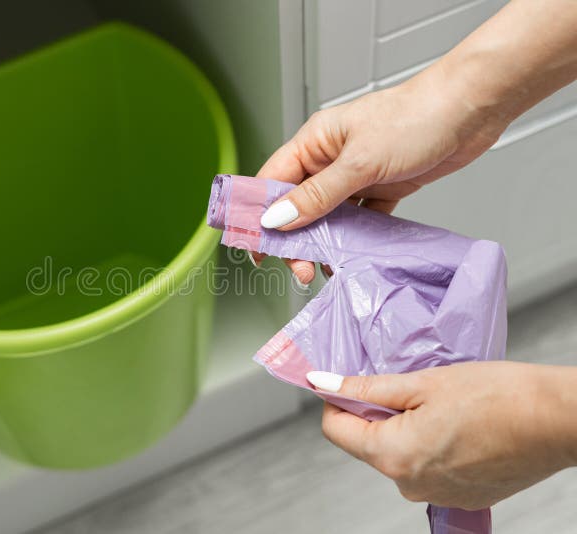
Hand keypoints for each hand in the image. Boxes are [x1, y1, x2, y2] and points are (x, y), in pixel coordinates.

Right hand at [252, 0, 576, 283]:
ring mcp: (356, 175)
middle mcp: (330, 159)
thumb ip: (317, 195)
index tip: (257, 248)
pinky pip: (359, 220)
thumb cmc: (416, 118)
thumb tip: (277, 219)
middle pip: (297, 205)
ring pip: (328, 216)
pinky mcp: (382, 188)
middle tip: (300, 268)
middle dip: (295, 239)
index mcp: (314, 143)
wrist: (472, 109)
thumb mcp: (359, 162)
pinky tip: (353, 257)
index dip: (259, 216)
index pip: (271, 182)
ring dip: (324, 243)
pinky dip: (355, 240)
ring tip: (325, 267)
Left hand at [308, 362, 576, 509]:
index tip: (349, 381)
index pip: (335, 431)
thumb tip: (324, 384)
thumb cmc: (499, 397)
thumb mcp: (423, 382)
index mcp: (394, 456)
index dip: (337, 400)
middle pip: (367, 443)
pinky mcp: (459, 495)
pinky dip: (431, 443)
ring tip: (442, 404)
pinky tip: (458, 424)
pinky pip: (426, 466)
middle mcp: (409, 485)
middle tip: (410, 387)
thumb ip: (367, 388)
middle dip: (376, 413)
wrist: (558, 420)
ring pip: (398, 453)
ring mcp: (436, 494)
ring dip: (406, 427)